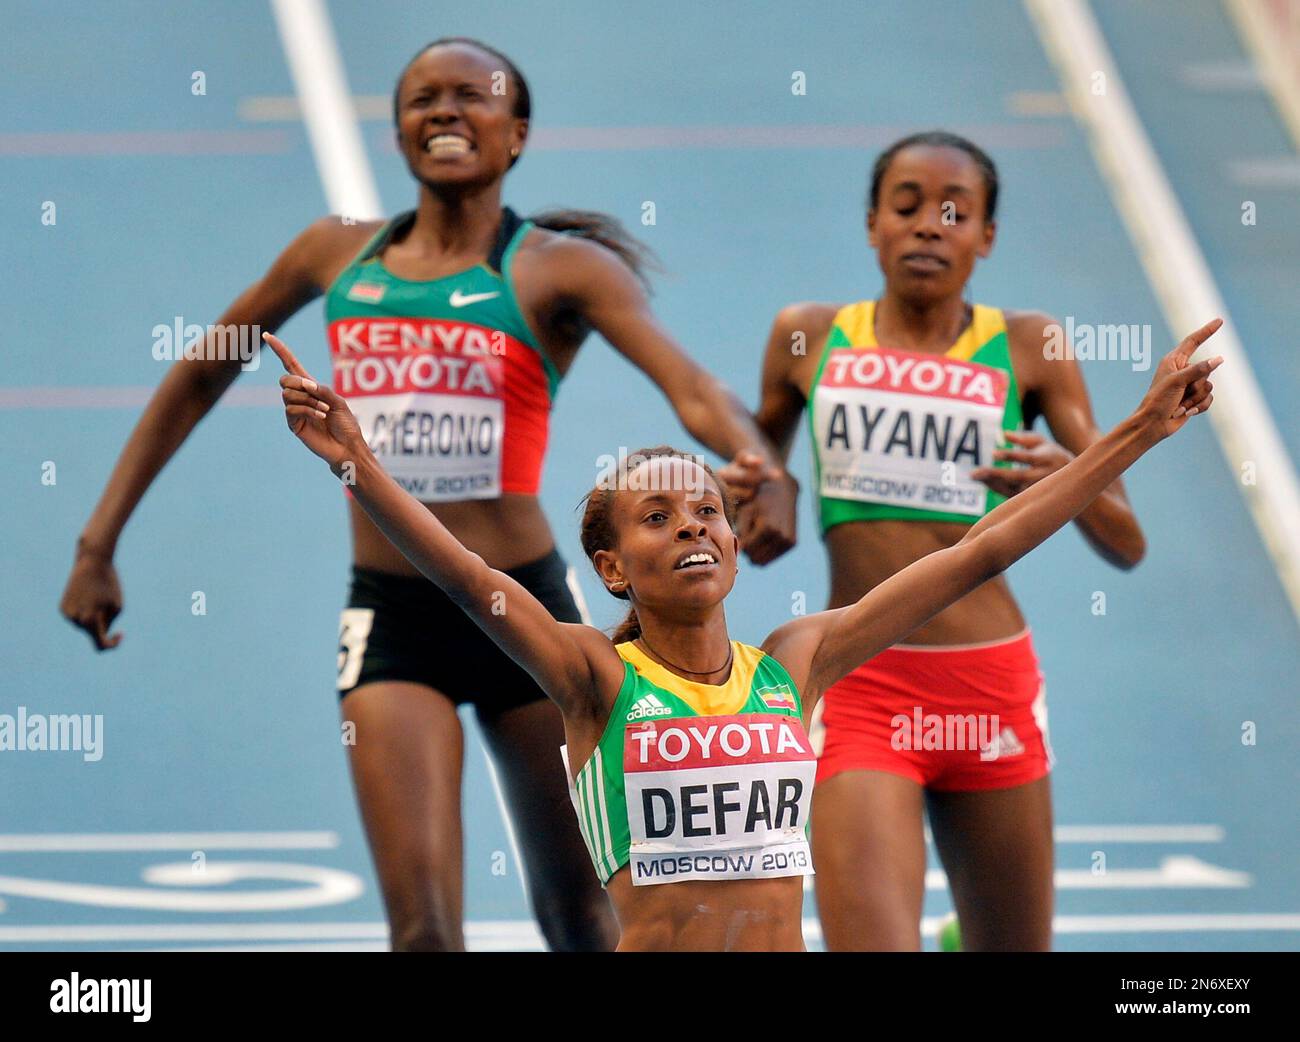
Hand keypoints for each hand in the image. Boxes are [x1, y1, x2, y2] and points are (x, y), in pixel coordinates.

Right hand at [60, 545, 123, 650]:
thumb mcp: (117, 606)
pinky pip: (77, 616)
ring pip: (84, 625)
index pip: (100, 644)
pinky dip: (84, 611)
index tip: (120, 634)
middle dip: (102, 625)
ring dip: (93, 617)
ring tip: (97, 597)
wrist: (92, 563)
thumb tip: (99, 633)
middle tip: (109, 606)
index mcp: (91, 620)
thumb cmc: (109, 584)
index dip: (112, 644)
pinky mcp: (62, 608)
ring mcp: (67, 614)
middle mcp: (76, 619)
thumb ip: (108, 623)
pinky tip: (86, 596)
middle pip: (93, 632)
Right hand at [262, 332, 364, 470]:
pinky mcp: (294, 424)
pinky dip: (307, 409)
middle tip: (315, 393)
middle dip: (298, 383)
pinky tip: (320, 416)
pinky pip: (292, 409)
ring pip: (287, 394)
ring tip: (324, 410)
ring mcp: (295, 410)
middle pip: (284, 379)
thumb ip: (323, 390)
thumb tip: (305, 383)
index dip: (281, 351)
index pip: (291, 365)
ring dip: (308, 399)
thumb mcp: (339, 402)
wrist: (347, 446)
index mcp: (311, 387)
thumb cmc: (346, 424)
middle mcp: (300, 396)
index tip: (268, 336)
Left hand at [715, 450, 797, 563]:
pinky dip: (765, 552)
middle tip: (746, 537)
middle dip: (747, 551)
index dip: (739, 545)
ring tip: (753, 538)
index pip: (747, 549)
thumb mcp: (746, 512)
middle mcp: (780, 536)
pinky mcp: (792, 543)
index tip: (737, 537)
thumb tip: (737, 551)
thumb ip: (740, 532)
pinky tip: (763, 539)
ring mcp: (787, 541)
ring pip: (763, 561)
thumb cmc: (759, 500)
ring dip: (755, 553)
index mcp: (768, 527)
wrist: (783, 491)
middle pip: (754, 558)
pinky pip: (772, 558)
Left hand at [971, 431, 1073, 497]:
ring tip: (976, 476)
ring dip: (992, 483)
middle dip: (994, 474)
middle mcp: (1042, 476)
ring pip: (1012, 489)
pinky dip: (996, 488)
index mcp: (1046, 459)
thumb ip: (1023, 438)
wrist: (1074, 480)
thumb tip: (1004, 433)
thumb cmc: (1052, 455)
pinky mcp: (1031, 499)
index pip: (1025, 458)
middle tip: (973, 473)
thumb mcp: (1042, 442)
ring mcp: (1037, 490)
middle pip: (1016, 477)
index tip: (993, 453)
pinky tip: (984, 481)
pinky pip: (1010, 495)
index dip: (1009, 455)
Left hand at [1134, 318, 1223, 440]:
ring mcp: (1189, 385)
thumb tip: (1219, 360)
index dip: (1207, 331)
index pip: (1193, 342)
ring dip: (1196, 398)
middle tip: (1179, 394)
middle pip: (1206, 370)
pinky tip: (1186, 412)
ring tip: (1180, 405)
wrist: (1153, 425)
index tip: (1220, 321)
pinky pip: (1209, 398)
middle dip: (1196, 385)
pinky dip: (1199, 406)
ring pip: (1209, 386)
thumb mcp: (1178, 382)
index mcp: (1174, 361)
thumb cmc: (1158, 401)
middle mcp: (1182, 371)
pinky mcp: (1193, 398)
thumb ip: (1199, 369)